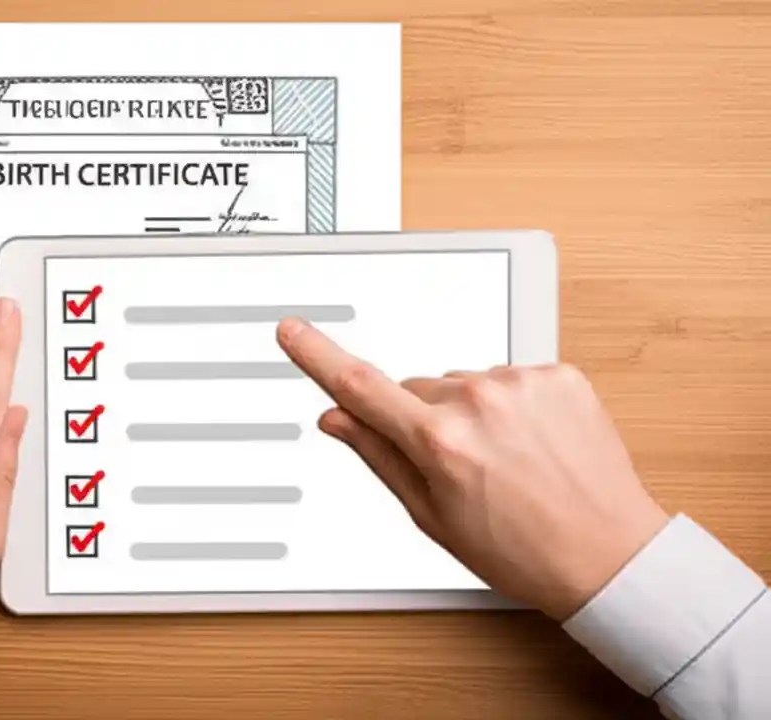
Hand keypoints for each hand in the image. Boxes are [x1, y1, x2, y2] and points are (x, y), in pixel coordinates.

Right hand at [276, 317, 667, 619]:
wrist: (609, 555)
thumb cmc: (523, 550)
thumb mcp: (431, 515)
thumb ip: (377, 455)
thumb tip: (337, 418)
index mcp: (440, 441)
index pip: (360, 387)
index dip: (317, 356)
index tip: (293, 332)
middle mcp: (478, 401)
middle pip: (416, 390)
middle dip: (421, 420)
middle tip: (458, 469)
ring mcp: (522, 383)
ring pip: (464, 384)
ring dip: (470, 413)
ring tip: (504, 462)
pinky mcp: (558, 373)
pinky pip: (510, 378)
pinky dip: (513, 405)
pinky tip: (531, 444)